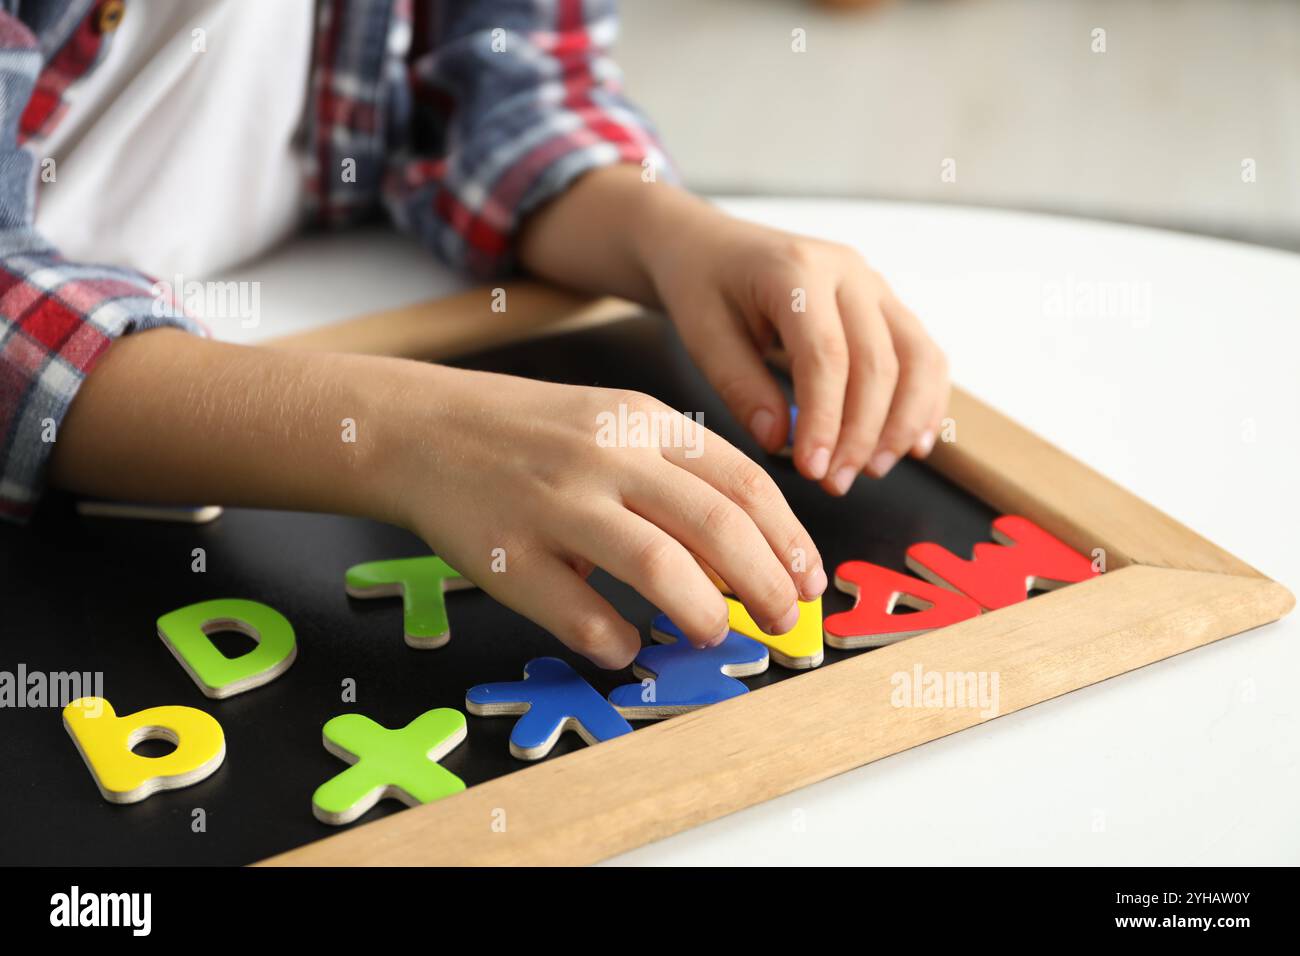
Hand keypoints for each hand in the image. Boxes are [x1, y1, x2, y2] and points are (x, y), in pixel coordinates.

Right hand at [389, 366, 826, 667]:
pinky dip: (612, 638)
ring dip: (703, 613)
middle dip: (766, 584)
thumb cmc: (532, 434)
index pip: (742, 481)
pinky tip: (625, 645)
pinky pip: (576, 611)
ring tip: (715, 635)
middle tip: (783, 622)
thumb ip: (678, 472)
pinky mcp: (506, 552)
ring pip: (658, 566)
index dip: (788, 539)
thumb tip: (748, 553)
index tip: (807, 580)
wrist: (421, 428)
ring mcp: (555, 503)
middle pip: (716, 526)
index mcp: (643, 421)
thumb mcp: (615, 423)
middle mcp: (607, 456)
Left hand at [639, 203, 949, 494]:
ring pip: (917, 358)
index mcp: (795, 271)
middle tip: (837, 484)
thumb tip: (780, 442)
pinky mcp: (887, 304)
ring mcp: (875, 284)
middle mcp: (847, 271)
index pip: (825, 356)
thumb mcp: (703, 336)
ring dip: (904, 422)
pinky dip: (926, 402)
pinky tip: (914, 446)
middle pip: (878, 361)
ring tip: (874, 470)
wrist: (711, 245)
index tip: (813, 470)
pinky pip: (925, 354)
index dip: (826, 420)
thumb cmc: (703, 289)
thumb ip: (740, 387)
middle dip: (863, 433)